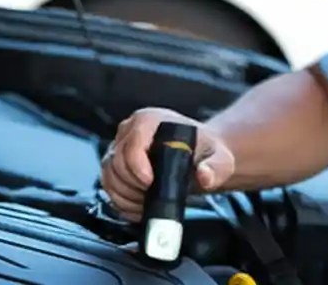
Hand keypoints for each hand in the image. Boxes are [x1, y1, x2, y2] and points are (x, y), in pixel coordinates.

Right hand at [100, 107, 234, 220]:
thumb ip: (215, 167)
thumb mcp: (218, 158)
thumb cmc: (206, 153)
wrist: (199, 159)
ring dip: (126, 196)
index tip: (151, 183)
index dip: (138, 167)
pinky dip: (121, 201)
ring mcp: (120, 147)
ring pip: (109, 175)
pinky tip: (139, 207)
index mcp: (150, 120)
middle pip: (117, 162)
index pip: (133, 143)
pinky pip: (108, 185)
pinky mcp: (115, 165)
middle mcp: (130, 130)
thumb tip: (205, 176)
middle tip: (152, 196)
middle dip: (133, 185)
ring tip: (147, 203)